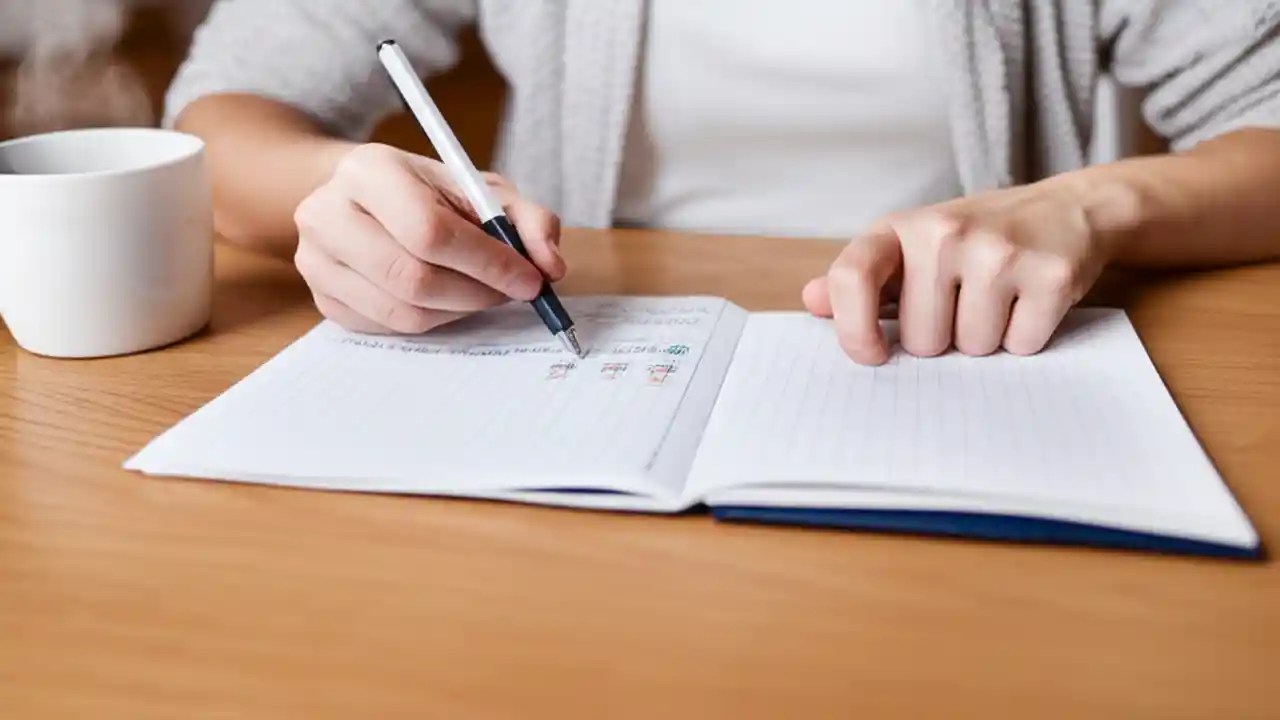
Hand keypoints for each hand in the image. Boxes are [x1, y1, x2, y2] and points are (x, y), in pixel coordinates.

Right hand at [293, 143, 563, 333]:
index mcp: (368, 171)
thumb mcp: (482, 190)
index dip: (487, 262)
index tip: (529, 279)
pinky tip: (445, 298)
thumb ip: (527, 220)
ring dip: (457, 311)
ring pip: (402, 312)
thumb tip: (550, 265)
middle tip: (509, 292)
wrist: (364, 197)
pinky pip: (387, 328)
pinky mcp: (321, 298)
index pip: (429, 231)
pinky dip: (430, 321)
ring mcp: (315, 260)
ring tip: (480, 292)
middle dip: (476, 293)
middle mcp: (327, 213)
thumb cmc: (428, 193)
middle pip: (412, 279)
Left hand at [803, 180, 1122, 364]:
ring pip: (971, 349)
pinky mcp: (1049, 275)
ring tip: (996, 301)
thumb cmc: (975, 238)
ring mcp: (999, 252)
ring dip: (983, 340)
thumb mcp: (911, 246)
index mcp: (900, 227)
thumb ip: (861, 279)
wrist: (1067, 209)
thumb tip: (812, 301)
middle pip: (922, 340)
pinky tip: (1026, 304)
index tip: (874, 354)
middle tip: (962, 305)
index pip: (852, 278)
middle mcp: (945, 233)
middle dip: (942, 339)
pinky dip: (1023, 338)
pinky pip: (1019, 347)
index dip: (854, 330)